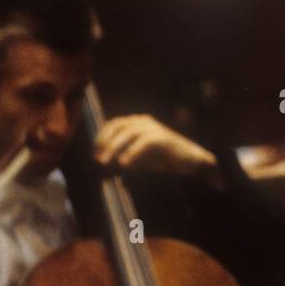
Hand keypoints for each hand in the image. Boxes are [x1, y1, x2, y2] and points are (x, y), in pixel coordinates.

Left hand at [92, 115, 216, 175]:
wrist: (190, 162)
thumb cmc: (163, 160)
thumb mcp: (139, 156)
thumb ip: (123, 153)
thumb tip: (103, 160)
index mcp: (138, 122)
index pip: (113, 124)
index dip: (101, 137)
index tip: (94, 153)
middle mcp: (144, 121)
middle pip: (118, 126)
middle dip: (105, 141)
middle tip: (97, 158)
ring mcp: (154, 128)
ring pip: (128, 132)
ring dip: (114, 147)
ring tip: (106, 162)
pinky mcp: (163, 138)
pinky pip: (143, 142)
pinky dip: (132, 153)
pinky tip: (124, 163)